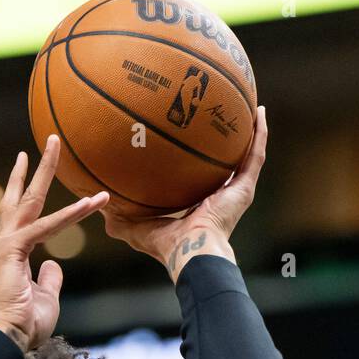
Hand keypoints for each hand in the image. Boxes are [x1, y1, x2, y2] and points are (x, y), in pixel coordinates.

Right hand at [0, 134, 108, 350]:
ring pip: (33, 200)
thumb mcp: (46, 296)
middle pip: (24, 196)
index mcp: (14, 251)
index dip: (32, 190)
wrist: (8, 338)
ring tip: (57, 144)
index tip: (32, 164)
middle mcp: (7, 241)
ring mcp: (7, 243)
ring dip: (46, 170)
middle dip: (36, 167)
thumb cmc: (25, 323)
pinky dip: (70, 215)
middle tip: (51, 140)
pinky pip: (47, 227)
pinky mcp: (14, 249)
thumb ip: (51, 277)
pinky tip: (90, 202)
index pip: (28, 214)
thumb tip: (55, 263)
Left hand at [102, 105, 266, 283]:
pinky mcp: (245, 189)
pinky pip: (255, 156)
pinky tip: (259, 112)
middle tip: (221, 116)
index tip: (190, 141)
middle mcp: (221, 197)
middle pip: (227, 165)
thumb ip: (117, 216)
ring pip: (248, 156)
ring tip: (250, 107)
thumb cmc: (164, 245)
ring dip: (250, 133)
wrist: (189, 251)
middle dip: (225, 143)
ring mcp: (236, 192)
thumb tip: (99, 202)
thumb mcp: (133, 227)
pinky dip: (260, 134)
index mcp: (199, 207)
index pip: (200, 180)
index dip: (197, 162)